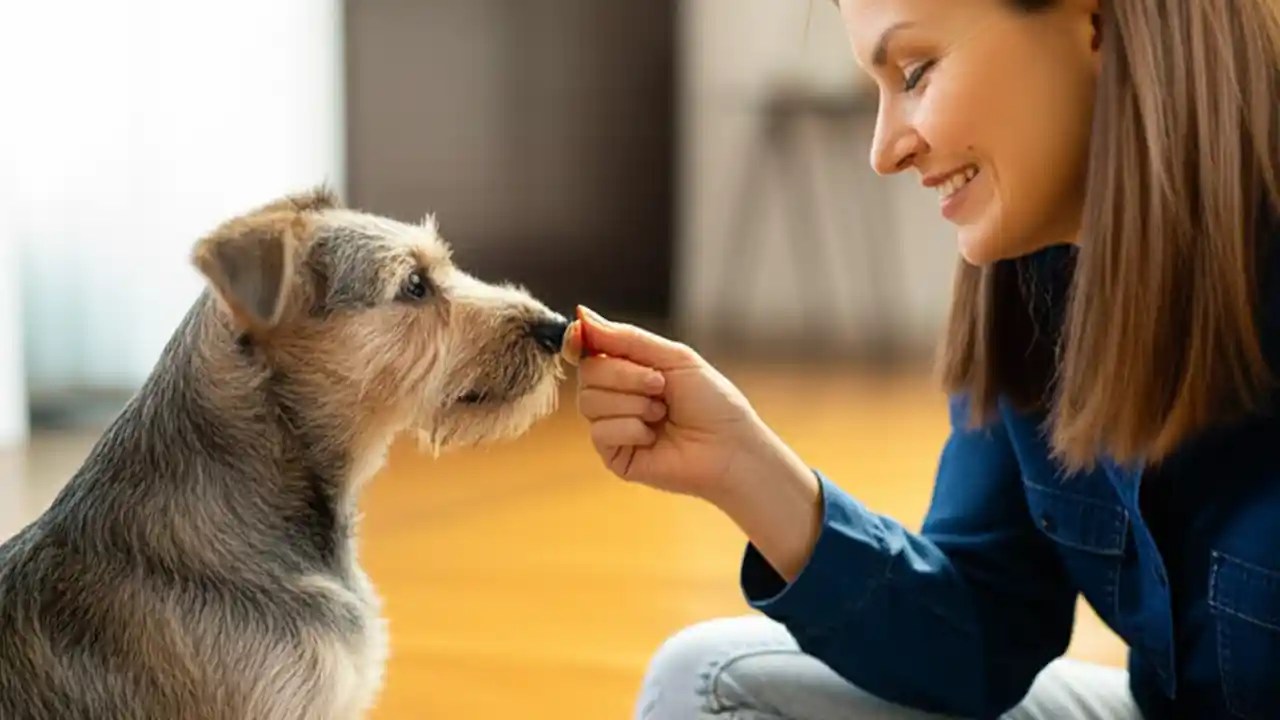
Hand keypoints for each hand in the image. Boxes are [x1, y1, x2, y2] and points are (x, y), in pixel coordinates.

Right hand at [564, 306, 823, 579]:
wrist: (730, 447)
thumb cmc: (711, 401)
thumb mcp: (674, 358)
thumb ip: (626, 338)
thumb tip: (581, 314)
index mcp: (628, 368)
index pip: (587, 349)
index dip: (579, 341)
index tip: (580, 336)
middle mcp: (615, 395)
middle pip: (587, 373)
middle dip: (625, 375)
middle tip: (660, 385)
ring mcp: (612, 426)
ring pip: (589, 402)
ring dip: (633, 403)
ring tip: (662, 412)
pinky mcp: (613, 455)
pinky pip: (600, 432)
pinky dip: (631, 429)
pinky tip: (653, 437)